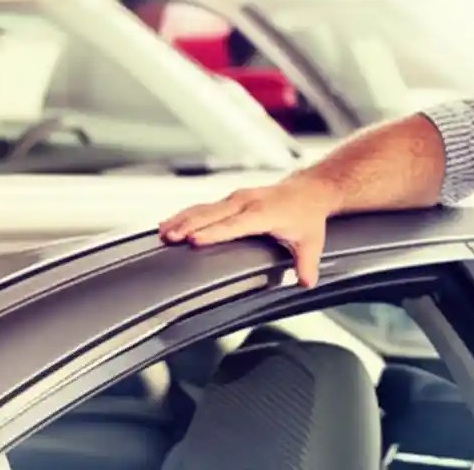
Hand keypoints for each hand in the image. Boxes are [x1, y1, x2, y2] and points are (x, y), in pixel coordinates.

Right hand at [158, 176, 337, 287]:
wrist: (309, 190)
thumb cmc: (306, 216)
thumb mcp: (311, 242)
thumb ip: (307, 264)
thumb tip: (306, 282)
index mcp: (264, 212)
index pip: (235, 224)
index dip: (214, 232)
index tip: (194, 240)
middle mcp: (247, 202)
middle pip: (213, 214)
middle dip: (190, 224)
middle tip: (170, 237)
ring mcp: (237, 198)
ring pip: (204, 208)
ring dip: (182, 219)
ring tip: (163, 232)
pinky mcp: (231, 199)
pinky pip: (204, 206)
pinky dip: (185, 214)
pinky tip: (168, 223)